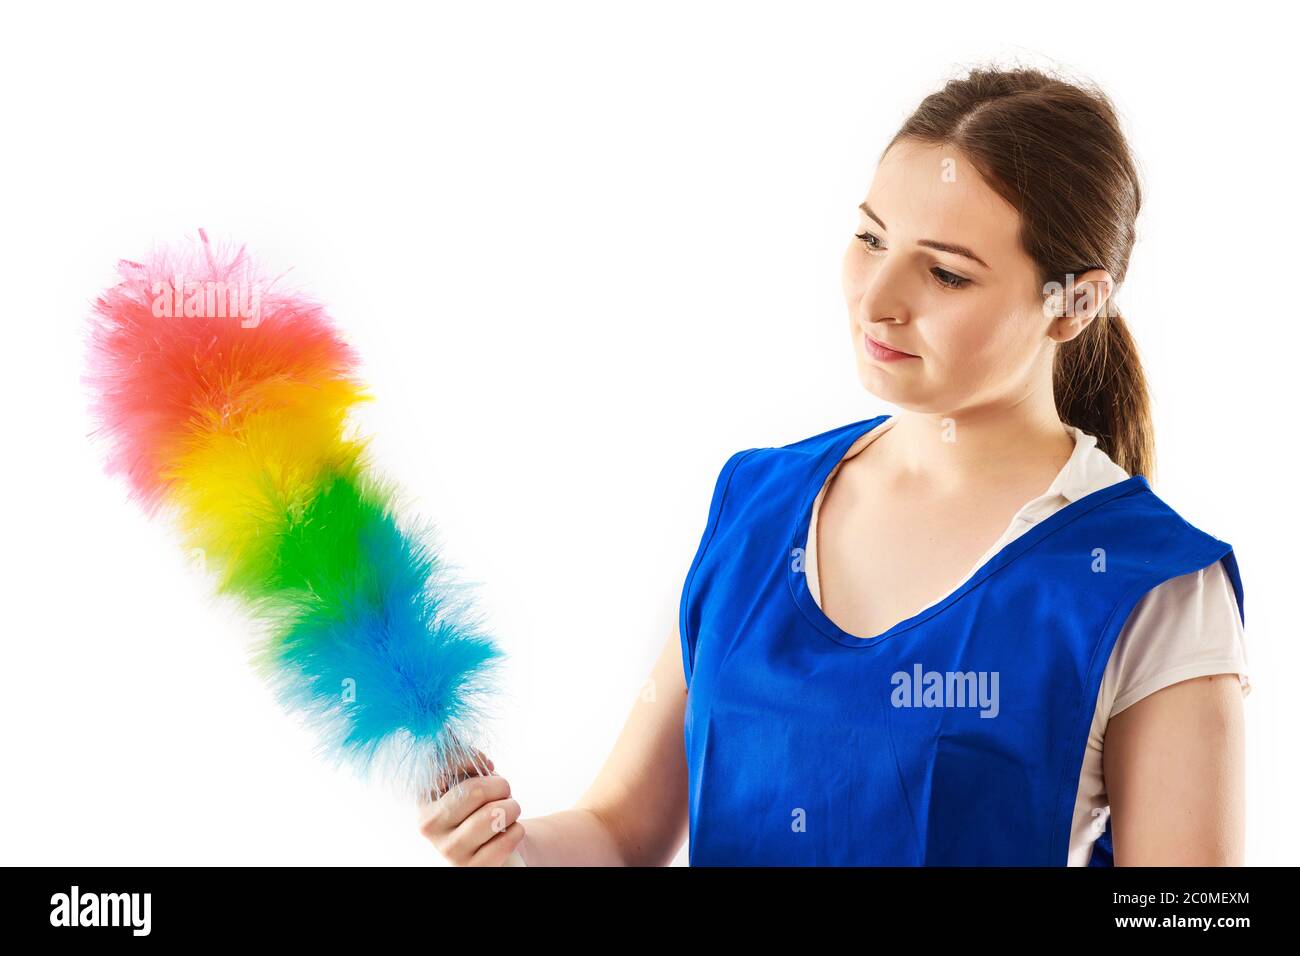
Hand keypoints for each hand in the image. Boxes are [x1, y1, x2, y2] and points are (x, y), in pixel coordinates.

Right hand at [417, 750, 525, 865]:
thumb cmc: (482, 805)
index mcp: (424, 798)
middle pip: (474, 791)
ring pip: (492, 816)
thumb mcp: (471, 778)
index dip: (473, 759)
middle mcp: (429, 826)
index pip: (443, 766)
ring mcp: (448, 850)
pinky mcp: (472, 868)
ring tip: (510, 810)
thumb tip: (466, 747)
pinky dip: (517, 830)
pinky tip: (509, 831)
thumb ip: (465, 757)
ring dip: (511, 808)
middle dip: (500, 786)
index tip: (488, 765)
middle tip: (504, 792)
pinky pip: (506, 839)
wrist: (494, 843)